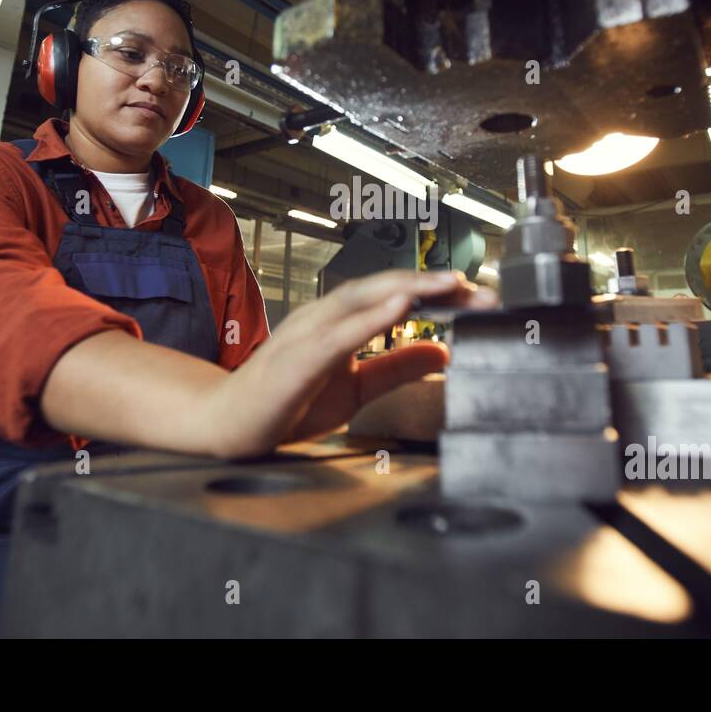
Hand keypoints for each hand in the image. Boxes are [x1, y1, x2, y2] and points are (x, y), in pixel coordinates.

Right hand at [209, 269, 497, 457]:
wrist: (228, 426)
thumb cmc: (285, 402)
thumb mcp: (357, 387)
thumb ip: (397, 367)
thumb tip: (442, 353)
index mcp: (340, 321)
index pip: (396, 295)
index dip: (439, 293)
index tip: (482, 297)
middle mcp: (325, 316)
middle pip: (385, 287)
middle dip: (435, 285)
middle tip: (482, 289)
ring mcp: (308, 333)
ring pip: (363, 299)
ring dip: (409, 288)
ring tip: (450, 284)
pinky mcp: (297, 360)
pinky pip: (339, 334)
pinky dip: (372, 317)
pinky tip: (401, 306)